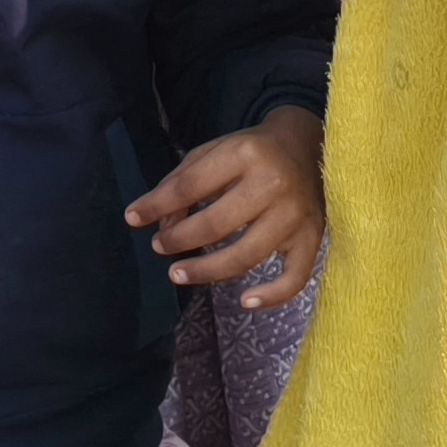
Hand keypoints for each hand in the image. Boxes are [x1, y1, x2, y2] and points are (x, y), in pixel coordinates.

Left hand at [126, 106, 325, 310]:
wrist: (308, 144)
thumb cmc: (252, 152)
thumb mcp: (215, 151)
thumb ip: (183, 181)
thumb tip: (160, 223)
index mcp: (244, 154)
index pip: (190, 186)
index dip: (156, 205)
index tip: (133, 218)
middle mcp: (272, 184)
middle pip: (215, 224)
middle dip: (178, 240)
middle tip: (159, 247)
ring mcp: (295, 214)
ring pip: (246, 256)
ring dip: (206, 271)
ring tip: (178, 273)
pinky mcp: (313, 237)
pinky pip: (295, 276)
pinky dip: (272, 295)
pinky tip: (245, 301)